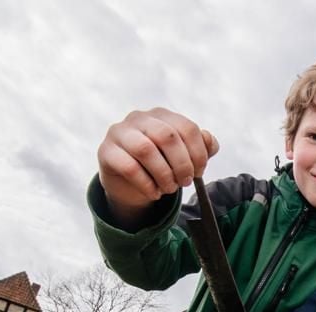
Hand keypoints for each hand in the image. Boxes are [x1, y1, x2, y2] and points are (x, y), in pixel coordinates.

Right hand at [97, 107, 219, 225]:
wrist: (127, 182)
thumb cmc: (159, 164)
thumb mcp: (182, 156)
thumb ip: (201, 147)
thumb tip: (209, 141)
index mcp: (162, 115)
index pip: (187, 128)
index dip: (198, 153)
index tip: (200, 173)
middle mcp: (139, 118)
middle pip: (167, 137)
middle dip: (182, 164)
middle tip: (185, 182)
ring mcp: (120, 132)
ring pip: (146, 150)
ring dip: (164, 175)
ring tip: (169, 189)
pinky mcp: (106, 151)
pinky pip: (129, 167)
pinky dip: (146, 184)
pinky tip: (154, 193)